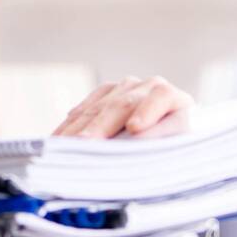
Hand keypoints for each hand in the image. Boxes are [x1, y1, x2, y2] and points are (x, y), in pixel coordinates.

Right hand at [52, 75, 194, 137]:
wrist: (171, 138)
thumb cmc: (175, 149)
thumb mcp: (176, 149)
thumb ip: (159, 143)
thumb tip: (134, 142)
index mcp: (174, 99)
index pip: (161, 98)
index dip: (147, 112)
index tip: (134, 128)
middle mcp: (150, 87)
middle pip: (124, 103)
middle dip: (102, 125)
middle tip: (84, 144)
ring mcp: (127, 87)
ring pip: (101, 105)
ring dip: (81, 126)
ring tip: (64, 145)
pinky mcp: (108, 92)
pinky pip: (88, 105)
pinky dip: (74, 123)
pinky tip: (60, 137)